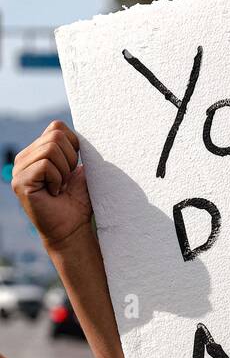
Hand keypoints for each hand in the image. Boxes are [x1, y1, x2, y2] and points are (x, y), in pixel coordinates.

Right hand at [12, 120, 91, 248]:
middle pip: (55, 135)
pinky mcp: (20, 182)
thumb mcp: (80, 172)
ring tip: (60, 188)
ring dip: (64, 171)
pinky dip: (57, 180)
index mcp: (37, 152)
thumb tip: (81, 133)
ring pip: (51, 149)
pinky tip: (54, 193)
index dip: (73, 145)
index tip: (73, 168)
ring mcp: (20, 169)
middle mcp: (24, 158)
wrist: (72, 230)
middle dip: (70, 159)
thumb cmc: (77, 204)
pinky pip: (46, 165)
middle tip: (67, 181)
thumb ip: (76, 150)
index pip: (57, 127)